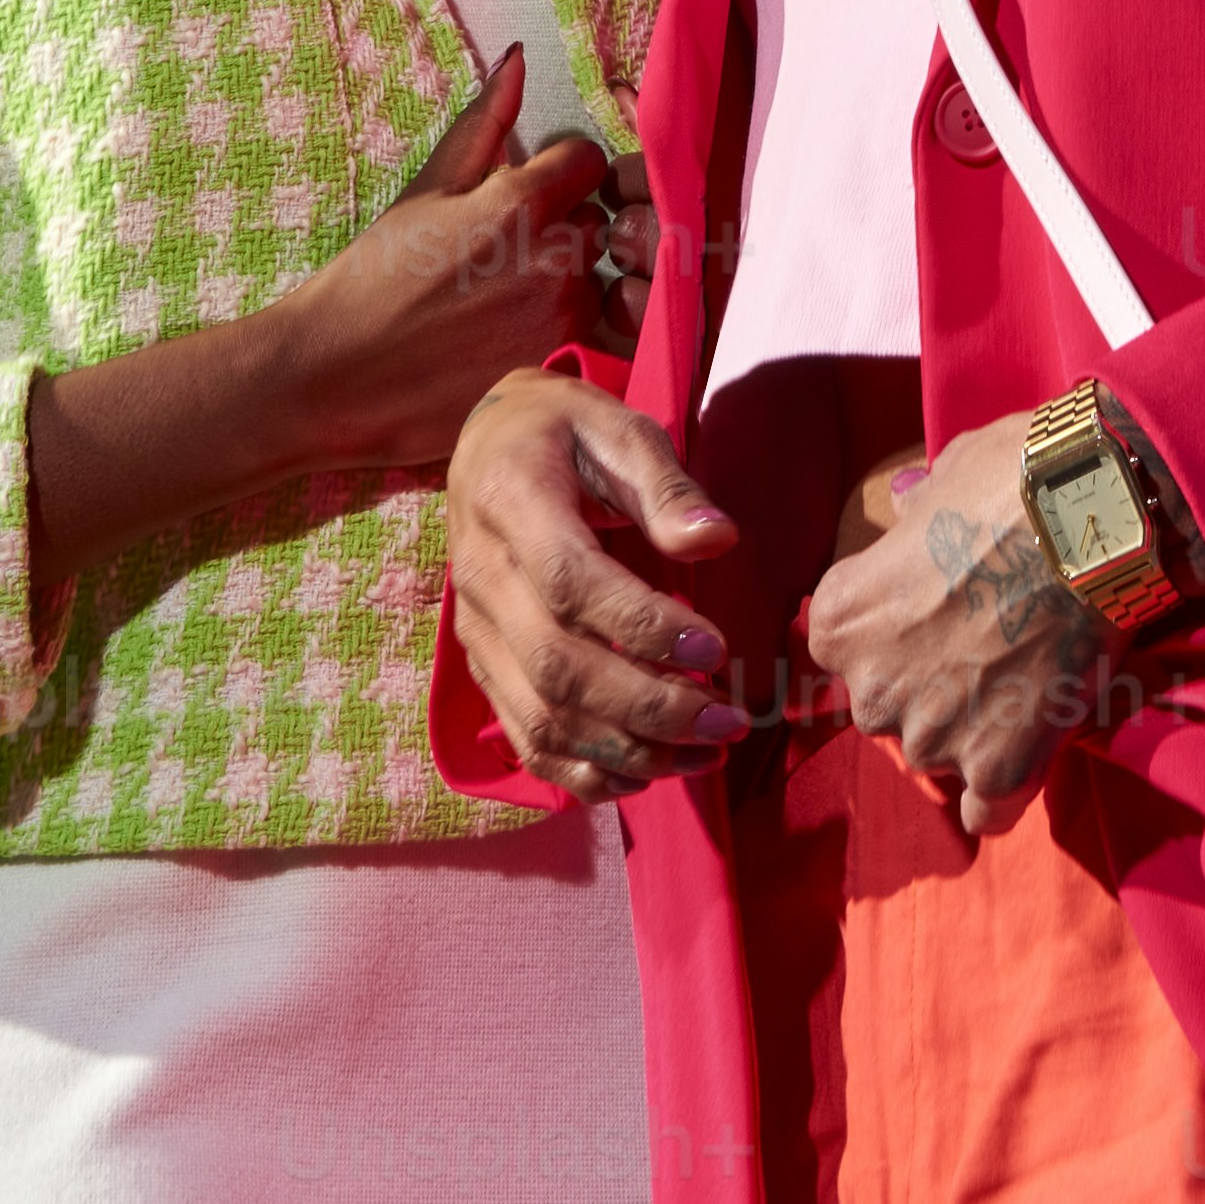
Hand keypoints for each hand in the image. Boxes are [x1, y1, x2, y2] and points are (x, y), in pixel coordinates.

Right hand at [28, 49, 621, 604]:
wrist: (333, 380)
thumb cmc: (372, 281)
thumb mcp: (426, 192)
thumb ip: (484, 125)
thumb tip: (517, 58)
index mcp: (521, 204)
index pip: (589, 158)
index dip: (560, 168)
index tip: (528, 189)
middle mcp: (554, 259)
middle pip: (599, 219)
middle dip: (567, 223)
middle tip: (511, 249)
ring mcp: (563, 323)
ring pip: (601, 279)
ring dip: (574, 281)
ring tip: (513, 299)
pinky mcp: (562, 373)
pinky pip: (600, 337)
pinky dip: (574, 332)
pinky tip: (523, 338)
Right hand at [442, 373, 747, 800]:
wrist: (486, 445)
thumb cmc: (564, 432)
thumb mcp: (617, 427)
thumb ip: (665, 486)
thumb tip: (717, 542)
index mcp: (511, 501)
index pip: (569, 582)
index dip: (641, 626)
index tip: (714, 651)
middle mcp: (480, 575)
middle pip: (557, 666)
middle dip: (649, 707)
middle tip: (728, 722)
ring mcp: (476, 630)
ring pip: (541, 715)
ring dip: (627, 750)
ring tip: (705, 754)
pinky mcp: (484, 665)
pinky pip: (524, 736)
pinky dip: (581, 773)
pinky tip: (645, 776)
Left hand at [804, 410, 1103, 835]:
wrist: (1098, 518)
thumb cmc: (1016, 481)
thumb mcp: (945, 476)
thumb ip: (916, 512)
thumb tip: (909, 508)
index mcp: (840, 618)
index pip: (845, 648)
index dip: (892, 627)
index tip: (934, 609)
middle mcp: (871, 688)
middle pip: (887, 705)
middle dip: (927, 684)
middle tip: (987, 641)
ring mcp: (932, 736)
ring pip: (938, 752)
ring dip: (971, 729)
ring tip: (1028, 678)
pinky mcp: (997, 770)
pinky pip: (986, 813)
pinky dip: (1002, 793)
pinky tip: (1029, 753)